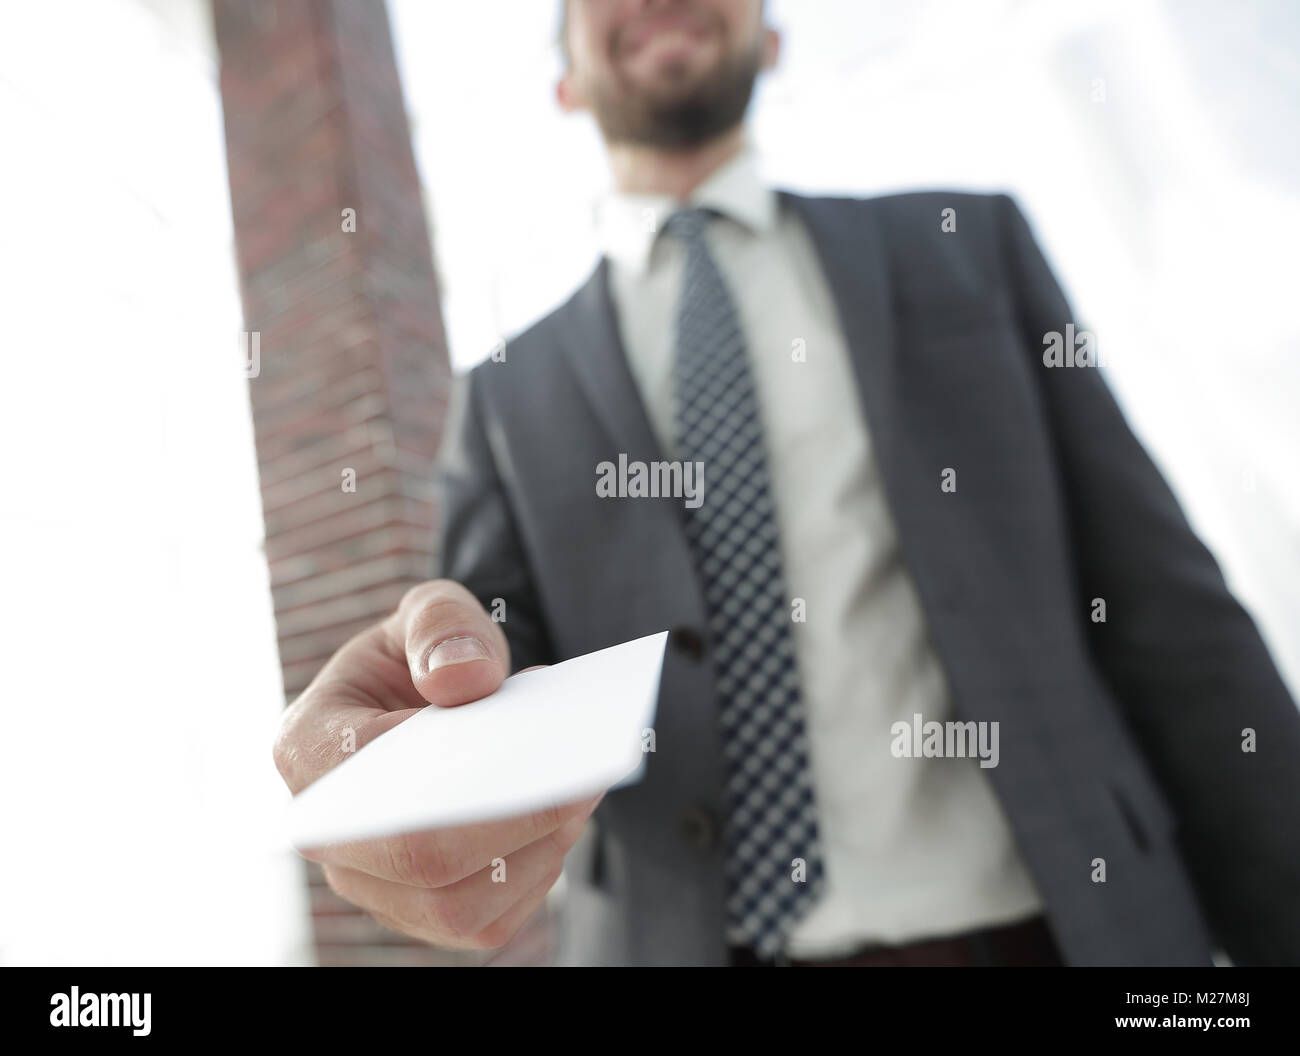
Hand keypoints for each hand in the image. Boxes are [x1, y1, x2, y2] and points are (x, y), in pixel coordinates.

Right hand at [273, 579, 601, 949]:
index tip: (525, 744)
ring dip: (536, 852)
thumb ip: (441, 626)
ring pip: (457, 907)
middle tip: (582, 776)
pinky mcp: (421, 912)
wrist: (433, 701)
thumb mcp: (432, 611)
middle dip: (513, 822)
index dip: (449, 777)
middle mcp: (329, 832)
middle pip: (419, 863)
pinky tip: (568, 819)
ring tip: (585, 790)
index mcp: (306, 746)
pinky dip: (537, 873)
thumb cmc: (427, 657)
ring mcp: (371, 883)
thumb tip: (463, 681)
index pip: (366, 783)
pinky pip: (485, 922)